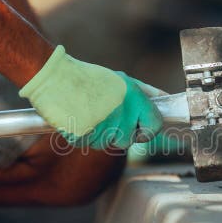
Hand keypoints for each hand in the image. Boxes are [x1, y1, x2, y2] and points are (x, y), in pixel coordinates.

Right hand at [19, 46, 163, 149]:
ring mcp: (103, 130)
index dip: (148, 129)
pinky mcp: (85, 139)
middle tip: (108, 116)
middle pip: (130, 140)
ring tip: (90, 113)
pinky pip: (90, 144)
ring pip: (109, 143)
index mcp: (134, 101)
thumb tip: (166, 99)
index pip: (155, 126)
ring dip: (102, 134)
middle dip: (121, 132)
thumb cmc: (91, 78)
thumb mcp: (123, 80)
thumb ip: (147, 92)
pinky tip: (79, 118)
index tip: (141, 128)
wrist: (55, 79)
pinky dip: (86, 135)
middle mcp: (122, 117)